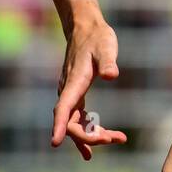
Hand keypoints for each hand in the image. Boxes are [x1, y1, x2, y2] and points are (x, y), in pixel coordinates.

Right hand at [52, 16, 126, 159]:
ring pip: (75, 122)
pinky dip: (88, 129)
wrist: (86, 28)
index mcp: (74, 82)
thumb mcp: (106, 47)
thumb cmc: (98, 38)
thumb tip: (111, 75)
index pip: (63, 108)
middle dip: (89, 135)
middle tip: (115, 138)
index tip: (55, 143)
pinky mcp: (76, 93)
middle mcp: (68, 90)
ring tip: (117, 139)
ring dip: (92, 134)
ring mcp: (71, 93)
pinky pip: (78, 118)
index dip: (59, 126)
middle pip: (71, 122)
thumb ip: (108, 62)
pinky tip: (99, 139)